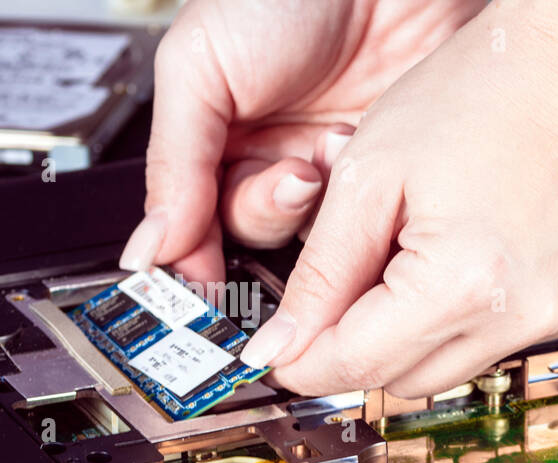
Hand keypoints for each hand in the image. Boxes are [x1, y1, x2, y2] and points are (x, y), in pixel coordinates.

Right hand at [121, 0, 486, 288]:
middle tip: (289, 179)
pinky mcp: (384, 176)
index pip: (197, 223)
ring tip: (328, 144)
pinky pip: (368, 220)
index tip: (198, 280)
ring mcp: (331, 168)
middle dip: (271, 210)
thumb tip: (152, 244)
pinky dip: (363, 191)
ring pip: (314, 235)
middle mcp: (273, 158)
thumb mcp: (198, 67)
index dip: (196, 255)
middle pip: (258, 233)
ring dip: (318, 198)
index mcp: (216, 138)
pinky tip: (358, 141)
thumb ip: (174, 162)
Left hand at [244, 6, 557, 396]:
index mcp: (462, 283)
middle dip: (367, 345)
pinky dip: (489, 310)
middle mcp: (525, 313)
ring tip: (431, 252)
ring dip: (428, 330)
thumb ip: (321, 272)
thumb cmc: (486, 91)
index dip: (307, 362)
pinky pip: (519, 335)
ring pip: (463, 364)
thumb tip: (285, 346)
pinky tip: (490, 251)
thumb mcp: (369, 174)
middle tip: (359, 284)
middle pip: (409, 380)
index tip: (286, 353)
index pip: (357, 365)